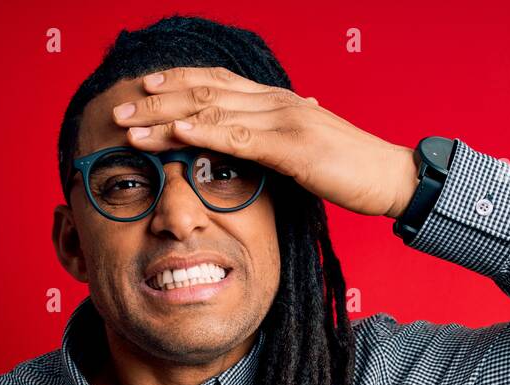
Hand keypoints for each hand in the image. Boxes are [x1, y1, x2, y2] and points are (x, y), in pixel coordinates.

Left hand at [109, 66, 420, 218]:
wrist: (391, 177)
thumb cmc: (350, 171)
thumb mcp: (303, 154)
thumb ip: (275, 146)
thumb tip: (251, 149)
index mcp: (276, 102)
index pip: (217, 82)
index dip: (177, 83)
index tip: (142, 92)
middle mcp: (275, 101)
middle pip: (204, 90)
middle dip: (156, 100)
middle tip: (118, 109)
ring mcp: (283, 119)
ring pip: (212, 109)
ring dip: (166, 117)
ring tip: (130, 126)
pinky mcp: (292, 145)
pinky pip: (239, 135)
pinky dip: (203, 131)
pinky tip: (176, 131)